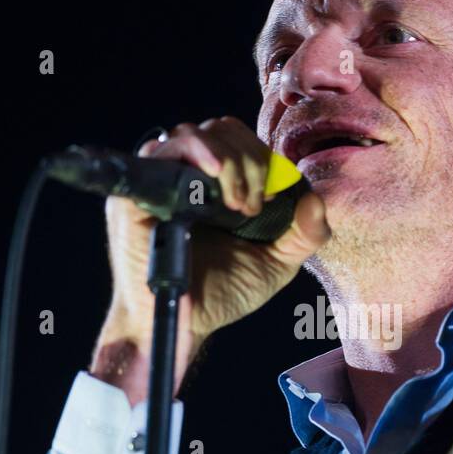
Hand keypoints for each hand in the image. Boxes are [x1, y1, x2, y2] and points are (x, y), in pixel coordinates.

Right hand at [90, 118, 329, 402]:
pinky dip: (195, 151)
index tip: (270, 199)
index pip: (240, 140)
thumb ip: (304, 234)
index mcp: (218, 184)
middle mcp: (188, 176)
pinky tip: (215, 173)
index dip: (262, 158)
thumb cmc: (225, 293)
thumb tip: (316, 200)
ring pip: (195, 132)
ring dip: (229, 161)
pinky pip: (159, 150)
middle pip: (221, 129)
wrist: (188, 324)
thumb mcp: (276, 263)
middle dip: (250, 160)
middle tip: (253, 207)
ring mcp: (160, 182)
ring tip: (237, 204)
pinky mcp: (136, 194)